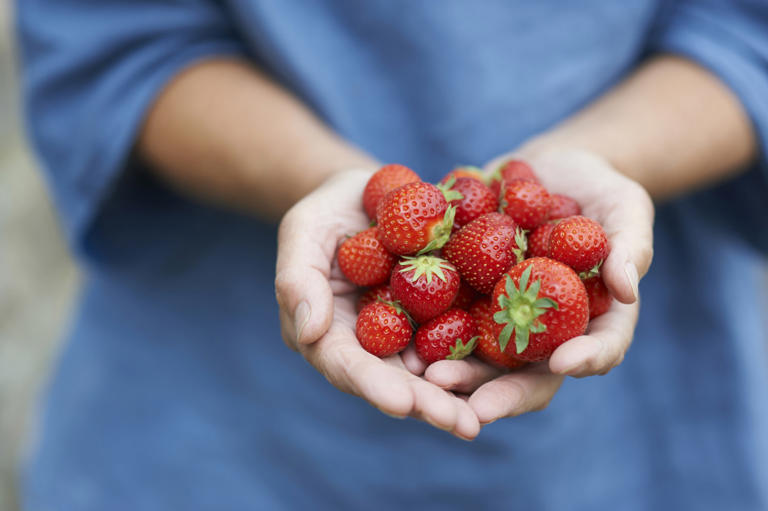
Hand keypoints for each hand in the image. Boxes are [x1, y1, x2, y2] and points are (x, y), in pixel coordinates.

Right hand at [275, 169, 480, 439]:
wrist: (370, 193)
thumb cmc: (326, 212)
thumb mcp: (303, 232)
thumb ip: (297, 279)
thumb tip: (308, 333)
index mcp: (331, 333)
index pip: (348, 365)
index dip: (374, 385)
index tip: (401, 403)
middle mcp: (372, 344)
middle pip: (397, 380)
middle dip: (427, 404)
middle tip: (462, 425)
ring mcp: (410, 332)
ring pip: (434, 370)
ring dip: (459, 395)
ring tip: (485, 417)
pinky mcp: (443, 314)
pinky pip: (463, 337)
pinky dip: (482, 357)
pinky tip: (512, 372)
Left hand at [424, 147, 653, 423]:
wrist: (546, 169)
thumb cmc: (600, 190)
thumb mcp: (626, 208)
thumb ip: (632, 247)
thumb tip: (628, 290)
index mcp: (590, 319)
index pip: (596, 349)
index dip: (584, 359)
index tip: (564, 363)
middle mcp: (543, 330)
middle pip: (528, 371)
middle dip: (502, 390)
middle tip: (476, 407)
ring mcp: (502, 315)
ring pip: (481, 356)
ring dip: (458, 372)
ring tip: (430, 377)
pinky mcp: (467, 294)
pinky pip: (446, 317)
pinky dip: (425, 330)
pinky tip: (400, 336)